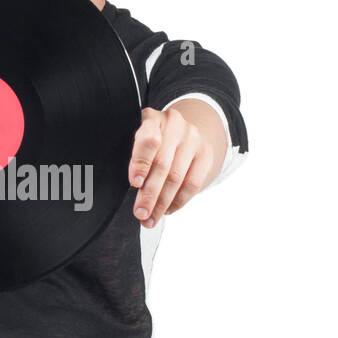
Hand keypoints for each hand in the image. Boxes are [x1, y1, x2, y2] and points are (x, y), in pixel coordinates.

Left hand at [128, 106, 215, 226]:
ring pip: (177, 177)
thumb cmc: (152, 141)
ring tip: (151, 218)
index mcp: (151, 119)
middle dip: (150, 194)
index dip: (140, 163)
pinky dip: (178, 201)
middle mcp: (174, 124)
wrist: (183, 132)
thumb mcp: (138, 140)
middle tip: (141, 213)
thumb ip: (133, 158)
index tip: (135, 183)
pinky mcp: (206, 153)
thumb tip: (131, 190)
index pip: (148, 139)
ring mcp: (193, 138)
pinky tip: (167, 210)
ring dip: (162, 203)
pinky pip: (193, 183)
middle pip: (162, 164)